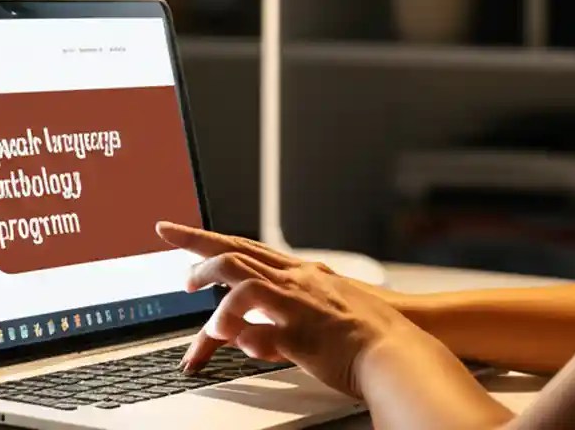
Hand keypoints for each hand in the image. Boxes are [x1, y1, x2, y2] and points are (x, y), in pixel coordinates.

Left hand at [154, 221, 428, 397]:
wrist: (402, 344)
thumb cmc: (370, 333)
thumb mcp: (324, 314)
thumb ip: (286, 317)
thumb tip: (252, 335)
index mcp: (302, 274)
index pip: (246, 246)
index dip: (205, 238)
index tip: (172, 231)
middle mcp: (296, 280)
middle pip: (235, 253)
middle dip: (197, 250)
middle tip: (176, 266)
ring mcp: (297, 302)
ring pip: (240, 277)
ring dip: (213, 289)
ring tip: (200, 315)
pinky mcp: (300, 330)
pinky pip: (257, 324)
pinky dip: (237, 330)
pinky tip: (229, 341)